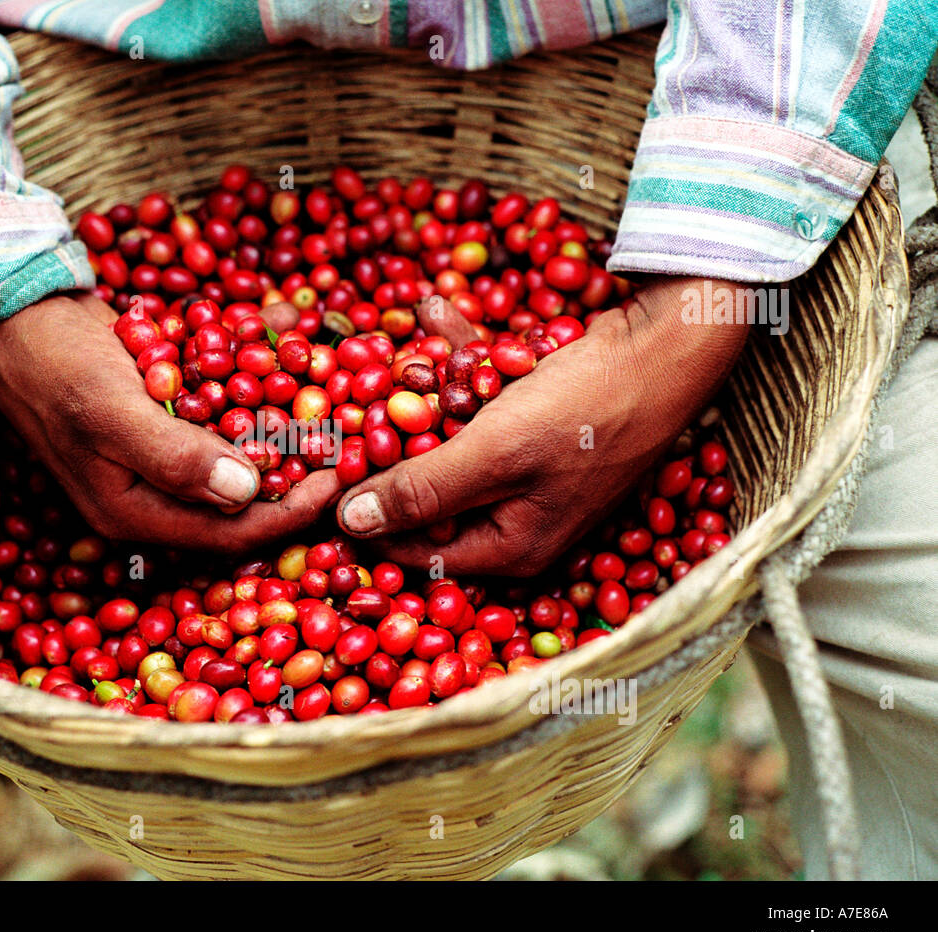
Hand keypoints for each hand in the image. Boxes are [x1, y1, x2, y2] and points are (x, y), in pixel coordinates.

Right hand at [0, 293, 339, 553]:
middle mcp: (155, 496)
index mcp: (137, 512)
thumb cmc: (54, 366)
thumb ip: (174, 458)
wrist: (15, 317)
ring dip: (288, 439)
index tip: (341, 474)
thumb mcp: (110, 412)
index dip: (294, 512)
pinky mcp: (170, 422)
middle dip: (302, 479)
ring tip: (332, 407)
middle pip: (247, 506)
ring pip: (244, 464)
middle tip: (350, 442)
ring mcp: (163, 460)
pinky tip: (288, 364)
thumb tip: (246, 494)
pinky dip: (260, 398)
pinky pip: (228, 422)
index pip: (233, 534)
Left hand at [334, 277, 750, 573]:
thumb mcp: (495, 453)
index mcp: (511, 547)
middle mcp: (518, 520)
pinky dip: (462, 363)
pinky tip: (434, 312)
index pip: (415, 553)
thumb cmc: (589, 408)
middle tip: (349, 406)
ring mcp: (529, 473)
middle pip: (428, 495)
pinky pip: (482, 403)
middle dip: (391, 445)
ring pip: (450, 442)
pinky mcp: (537, 427)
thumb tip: (350, 526)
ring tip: (389, 352)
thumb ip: (422, 492)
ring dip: (422, 394)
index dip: (366, 520)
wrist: (672, 342)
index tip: (324, 477)